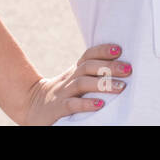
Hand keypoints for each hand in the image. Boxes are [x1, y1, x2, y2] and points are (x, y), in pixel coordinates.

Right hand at [15, 43, 131, 124]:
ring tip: (121, 87)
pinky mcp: (57, 109)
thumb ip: (91, 76)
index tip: (119, 49)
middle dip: (109, 67)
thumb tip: (121, 69)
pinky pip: (72, 104)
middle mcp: (69, 79)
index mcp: (74, 72)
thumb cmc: (61, 96)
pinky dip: (86, 104)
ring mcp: (62, 93)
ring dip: (103, 84)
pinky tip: (100, 105)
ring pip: (82, 83)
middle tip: (128, 69)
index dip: (102, 50)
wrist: (30, 107)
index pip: (88, 55)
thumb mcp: (73, 82)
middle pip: (88, 67)